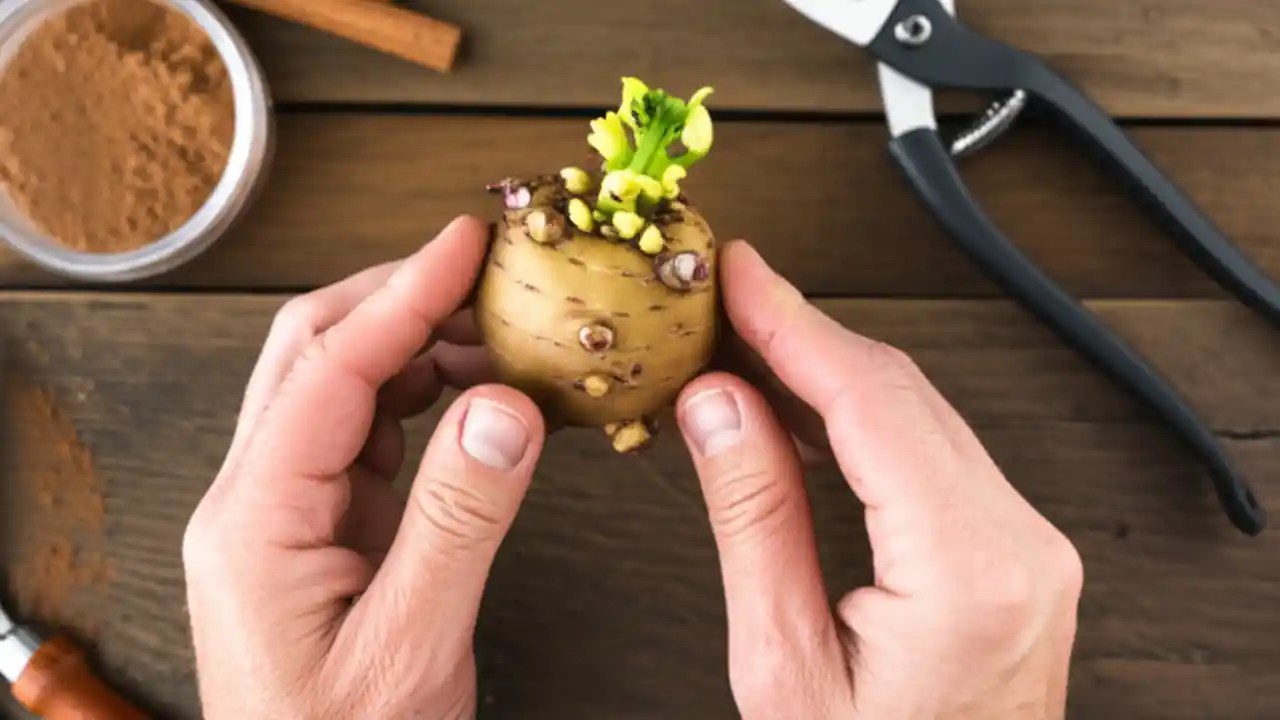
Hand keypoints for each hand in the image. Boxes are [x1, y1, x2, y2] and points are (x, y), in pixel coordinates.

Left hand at [183, 217, 545, 718]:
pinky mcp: (321, 531)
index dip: (402, 295)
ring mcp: (285, 515)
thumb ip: (457, 524)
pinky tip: (476, 394)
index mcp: (254, 523)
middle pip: (315, 355)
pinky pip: (369, 436)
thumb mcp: (409, 648)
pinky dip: (425, 398)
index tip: (465, 247)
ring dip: (418, 346)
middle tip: (485, 269)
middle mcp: (255, 504)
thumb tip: (503, 409)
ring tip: (498, 331)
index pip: (329, 370)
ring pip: (344, 388)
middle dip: (401, 297)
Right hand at [676, 241, 1084, 718]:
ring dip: (829, 371)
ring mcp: (1025, 547)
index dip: (794, 324)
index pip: (870, 403)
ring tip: (747, 344)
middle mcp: (1018, 546)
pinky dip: (861, 419)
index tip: (741, 276)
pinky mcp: (1013, 554)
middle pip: (902, 392)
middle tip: (728, 299)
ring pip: (919, 413)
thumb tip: (720, 408)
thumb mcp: (782, 663)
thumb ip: (754, 519)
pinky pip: (932, 454)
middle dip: (805, 334)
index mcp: (969, 570)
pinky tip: (801, 407)